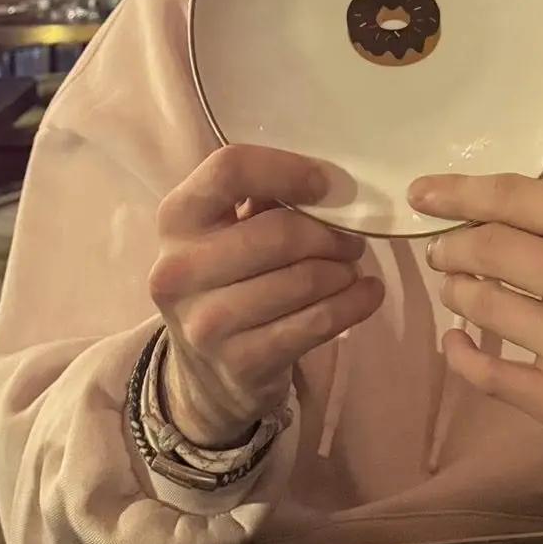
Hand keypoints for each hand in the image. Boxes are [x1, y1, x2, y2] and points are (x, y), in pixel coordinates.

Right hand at [149, 145, 384, 448]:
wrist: (205, 374)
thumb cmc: (226, 279)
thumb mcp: (226, 231)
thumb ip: (262, 198)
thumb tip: (330, 184)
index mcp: (176, 219)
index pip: (229, 170)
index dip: (286, 170)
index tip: (326, 183)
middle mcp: (179, 270)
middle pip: (279, 232)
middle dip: (329, 234)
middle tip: (352, 239)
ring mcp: (206, 323)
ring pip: (304, 280)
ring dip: (343, 270)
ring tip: (350, 268)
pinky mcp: (240, 364)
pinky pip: (316, 323)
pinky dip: (353, 303)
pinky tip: (366, 294)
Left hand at [410, 173, 542, 469]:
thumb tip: (465, 211)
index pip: (511, 197)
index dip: (455, 192)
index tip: (419, 194)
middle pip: (486, 248)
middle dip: (450, 248)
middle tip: (443, 254)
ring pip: (481, 305)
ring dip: (457, 295)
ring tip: (461, 292)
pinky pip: (486, 372)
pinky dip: (459, 352)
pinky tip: (457, 341)